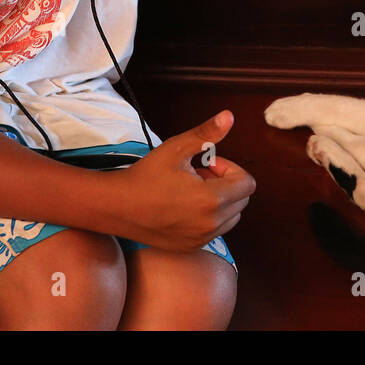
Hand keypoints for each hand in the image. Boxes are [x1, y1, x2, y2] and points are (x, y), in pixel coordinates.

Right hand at [108, 110, 255, 252]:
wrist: (117, 206)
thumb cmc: (146, 175)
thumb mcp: (176, 148)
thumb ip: (207, 134)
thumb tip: (230, 116)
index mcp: (212, 200)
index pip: (247, 184)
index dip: (230, 168)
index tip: (207, 163)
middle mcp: (211, 224)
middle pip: (242, 200)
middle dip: (226, 184)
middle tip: (198, 174)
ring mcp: (201, 239)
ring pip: (231, 217)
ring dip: (220, 201)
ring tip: (192, 190)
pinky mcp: (191, 247)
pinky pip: (214, 231)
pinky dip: (209, 218)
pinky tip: (184, 206)